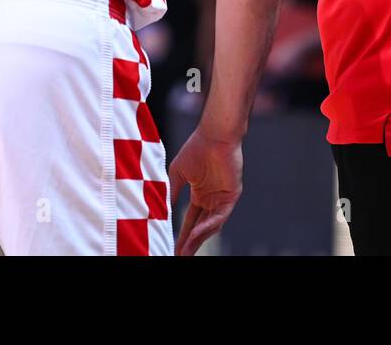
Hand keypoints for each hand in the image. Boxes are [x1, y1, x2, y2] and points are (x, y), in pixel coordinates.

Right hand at [166, 127, 242, 255]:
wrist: (214, 136)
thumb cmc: (196, 148)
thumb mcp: (178, 174)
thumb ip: (171, 193)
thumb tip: (159, 211)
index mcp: (200, 194)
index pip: (190, 220)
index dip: (181, 234)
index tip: (171, 247)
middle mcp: (211, 199)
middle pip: (200, 227)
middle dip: (189, 243)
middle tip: (179, 256)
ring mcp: (222, 198)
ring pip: (209, 225)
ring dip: (197, 239)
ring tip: (184, 251)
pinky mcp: (231, 196)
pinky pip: (219, 216)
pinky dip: (208, 226)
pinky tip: (196, 234)